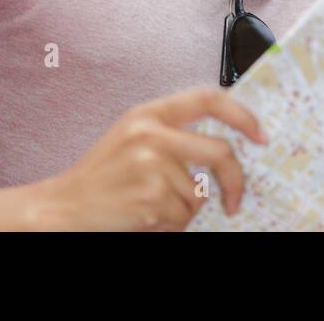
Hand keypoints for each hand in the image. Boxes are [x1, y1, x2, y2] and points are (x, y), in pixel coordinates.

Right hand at [34, 86, 266, 230]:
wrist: (63, 206)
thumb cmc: (103, 175)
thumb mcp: (134, 137)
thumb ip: (173, 133)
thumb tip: (227, 143)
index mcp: (149, 113)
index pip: (209, 98)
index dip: (242, 115)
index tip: (260, 135)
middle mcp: (151, 132)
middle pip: (220, 152)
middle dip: (235, 181)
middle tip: (235, 200)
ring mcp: (151, 163)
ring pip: (200, 194)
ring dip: (185, 210)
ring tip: (152, 206)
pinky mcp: (150, 196)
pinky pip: (184, 216)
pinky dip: (172, 225)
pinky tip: (146, 217)